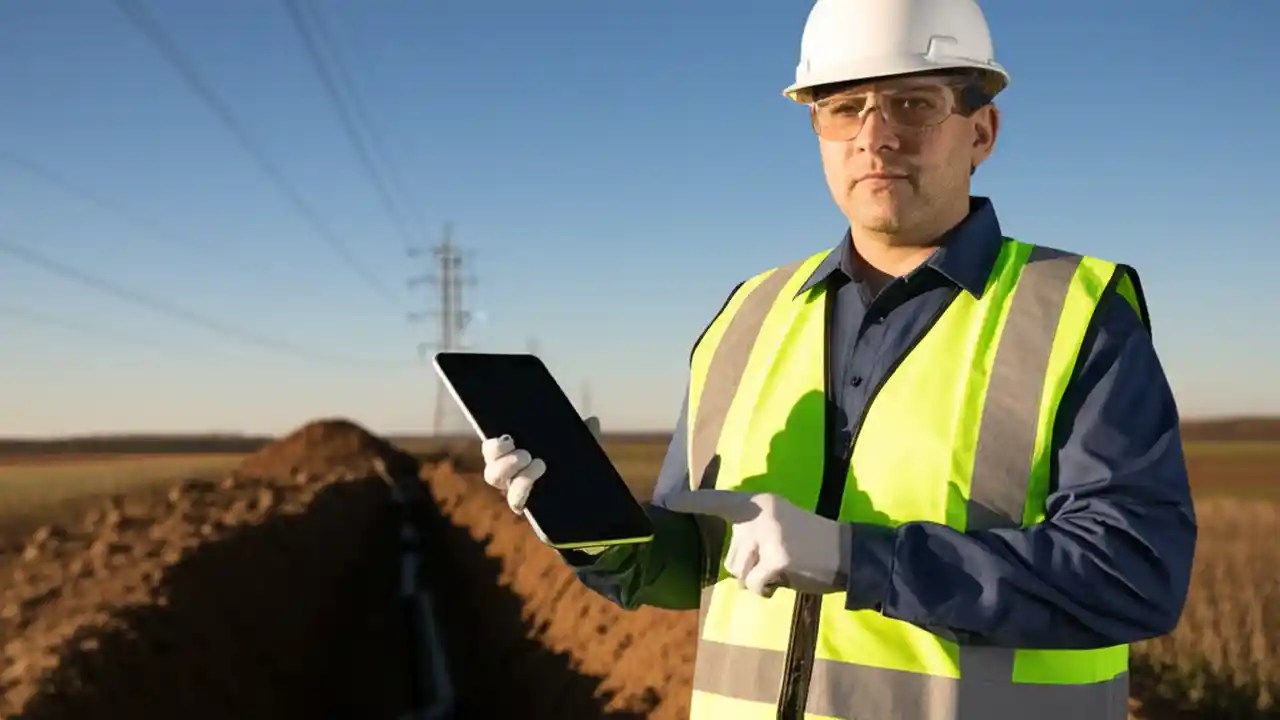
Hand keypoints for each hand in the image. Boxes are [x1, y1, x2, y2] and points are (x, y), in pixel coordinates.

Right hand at [479, 416, 600, 514]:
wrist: (587, 501)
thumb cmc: (573, 466)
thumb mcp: (578, 449)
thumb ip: (582, 435)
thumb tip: (592, 421)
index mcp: (514, 456)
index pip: (492, 451)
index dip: (494, 446)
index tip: (508, 438)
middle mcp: (511, 477)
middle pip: (492, 473)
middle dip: (503, 462)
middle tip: (526, 454)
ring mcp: (518, 493)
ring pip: (504, 489)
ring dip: (518, 477)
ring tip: (540, 465)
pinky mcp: (528, 508)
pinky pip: (516, 503)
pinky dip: (523, 493)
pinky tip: (538, 484)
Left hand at [657, 489, 846, 596]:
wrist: (848, 552)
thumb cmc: (811, 545)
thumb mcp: (778, 528)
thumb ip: (752, 536)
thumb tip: (731, 564)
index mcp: (759, 503)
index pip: (717, 501)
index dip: (689, 502)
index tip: (664, 501)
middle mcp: (760, 513)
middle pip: (731, 557)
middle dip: (750, 569)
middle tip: (779, 561)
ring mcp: (769, 534)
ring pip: (740, 574)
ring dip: (759, 581)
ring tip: (786, 569)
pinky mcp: (778, 557)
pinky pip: (755, 586)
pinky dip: (768, 591)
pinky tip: (789, 579)